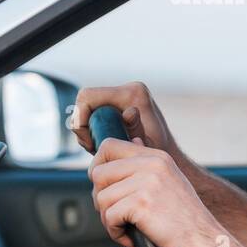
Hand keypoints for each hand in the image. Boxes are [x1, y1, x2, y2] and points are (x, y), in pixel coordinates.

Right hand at [71, 82, 199, 181]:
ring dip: (87, 130)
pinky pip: (94, 113)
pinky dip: (93, 129)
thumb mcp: (146, 145)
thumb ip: (136, 129)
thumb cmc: (158, 154)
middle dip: (83, 127)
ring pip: (87, 109)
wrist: (167, 157)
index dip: (80, 119)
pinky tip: (103, 143)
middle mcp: (127, 89)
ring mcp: (123, 96)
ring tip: (99, 148)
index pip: (88, 96)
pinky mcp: (119, 104)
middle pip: (84, 102)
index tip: (90, 143)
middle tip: (93, 147)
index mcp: (133, 93)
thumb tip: (129, 113)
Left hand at [89, 136, 246, 246]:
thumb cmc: (184, 216)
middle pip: (98, 173)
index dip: (97, 166)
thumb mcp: (169, 179)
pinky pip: (109, 216)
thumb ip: (147, 163)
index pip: (109, 146)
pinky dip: (115, 232)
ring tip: (125, 228)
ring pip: (101, 197)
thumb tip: (133, 142)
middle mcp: (151, 164)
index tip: (103, 186)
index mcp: (156, 156)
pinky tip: (129, 237)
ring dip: (108, 219)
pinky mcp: (142, 204)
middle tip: (115, 214)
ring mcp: (147, 183)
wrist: (202, 239)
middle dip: (100, 198)